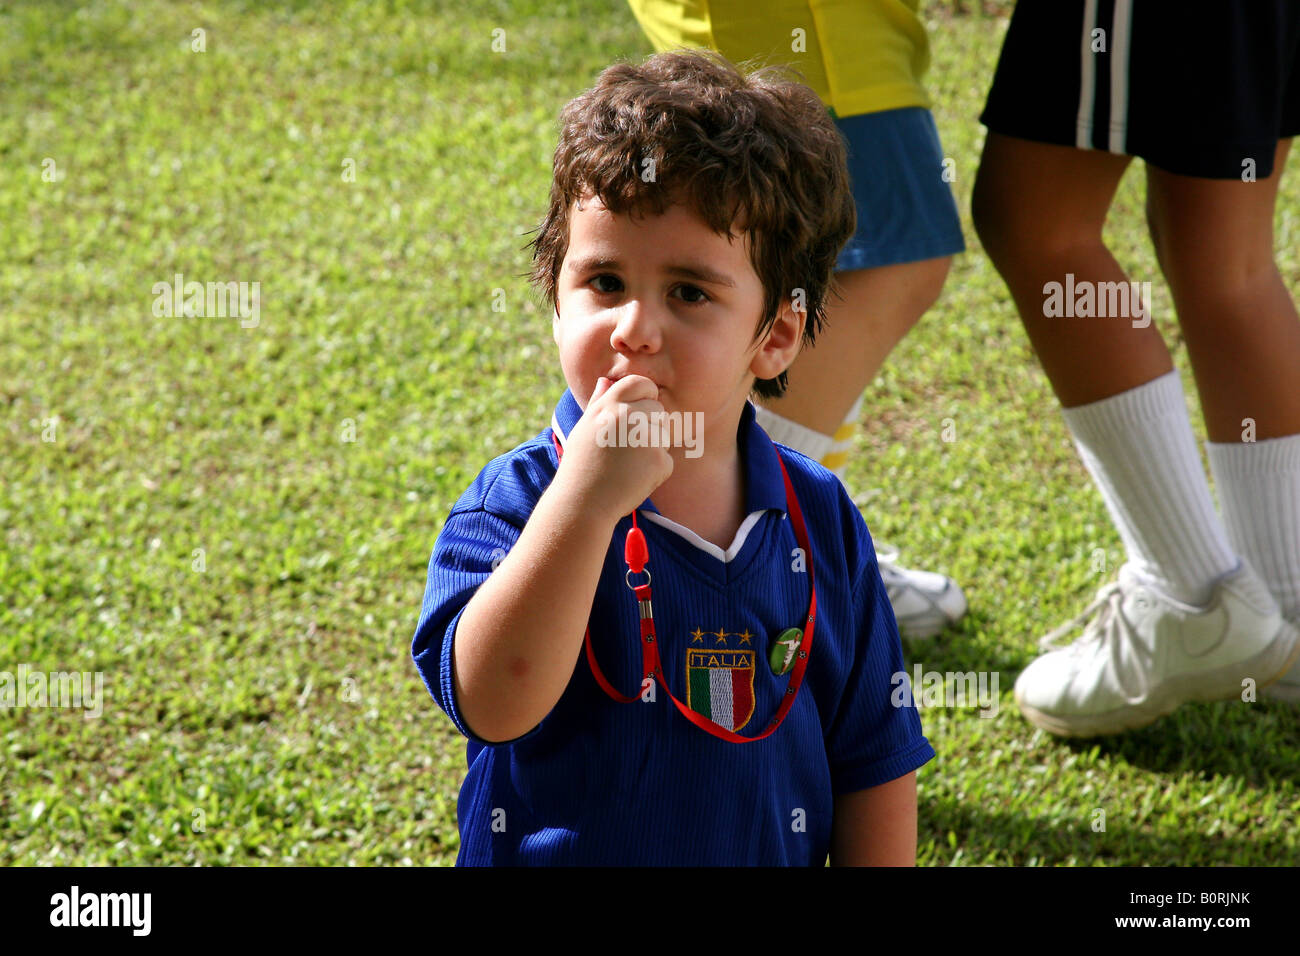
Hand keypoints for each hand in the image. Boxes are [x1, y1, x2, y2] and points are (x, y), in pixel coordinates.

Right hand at [557, 374, 674, 520]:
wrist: (582, 503)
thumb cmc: (581, 465)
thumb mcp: (584, 428)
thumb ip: (599, 402)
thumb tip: (606, 380)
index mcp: (610, 405)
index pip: (641, 383)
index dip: (645, 395)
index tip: (638, 411)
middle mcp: (629, 416)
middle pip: (657, 409)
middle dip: (649, 426)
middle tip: (626, 449)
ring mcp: (646, 438)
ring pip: (663, 435)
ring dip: (652, 449)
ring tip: (626, 465)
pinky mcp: (659, 461)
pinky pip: (666, 460)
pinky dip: (655, 472)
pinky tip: (633, 479)